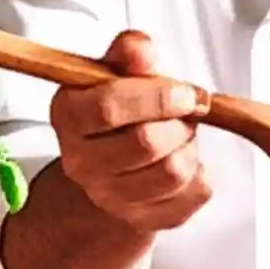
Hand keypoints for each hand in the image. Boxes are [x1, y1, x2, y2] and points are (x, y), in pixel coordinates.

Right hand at [50, 30, 211, 231]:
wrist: (115, 159)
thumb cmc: (122, 107)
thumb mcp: (120, 69)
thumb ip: (131, 51)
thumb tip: (142, 49)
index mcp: (68, 115)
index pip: (109, 107)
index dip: (157, 97)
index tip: (184, 92)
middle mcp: (80, 162)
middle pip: (145, 143)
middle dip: (179, 122)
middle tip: (185, 112)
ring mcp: (109, 197)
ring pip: (172, 172)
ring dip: (190, 146)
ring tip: (182, 134)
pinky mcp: (144, 219)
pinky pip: (193, 194)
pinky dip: (201, 171)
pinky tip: (183, 158)